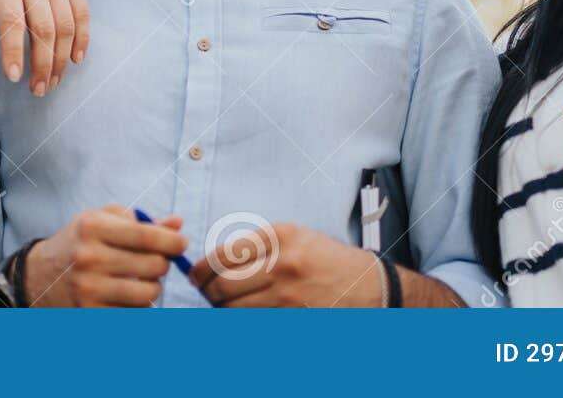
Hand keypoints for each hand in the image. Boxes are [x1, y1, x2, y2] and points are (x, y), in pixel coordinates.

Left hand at [0, 0, 89, 94]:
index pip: (12, 21)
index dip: (14, 51)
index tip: (14, 77)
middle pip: (43, 30)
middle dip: (42, 65)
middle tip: (38, 91)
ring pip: (65, 25)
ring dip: (62, 59)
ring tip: (53, 82)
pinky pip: (82, 12)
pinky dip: (82, 38)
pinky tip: (76, 59)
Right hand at [23, 206, 186, 306]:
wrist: (41, 275)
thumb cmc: (81, 242)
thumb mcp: (103, 220)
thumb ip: (141, 221)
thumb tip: (177, 224)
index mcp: (93, 227)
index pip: (145, 235)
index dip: (172, 241)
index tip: (181, 244)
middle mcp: (89, 257)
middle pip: (153, 266)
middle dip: (162, 264)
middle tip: (156, 262)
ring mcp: (88, 289)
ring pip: (148, 293)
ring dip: (153, 287)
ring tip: (142, 279)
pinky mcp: (90, 314)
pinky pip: (135, 314)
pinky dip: (139, 306)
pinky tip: (129, 296)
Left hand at [189, 222, 384, 306]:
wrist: (367, 286)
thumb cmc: (325, 259)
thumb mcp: (293, 237)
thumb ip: (256, 246)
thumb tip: (215, 263)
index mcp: (279, 237)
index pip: (223, 254)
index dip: (201, 268)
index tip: (195, 274)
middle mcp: (282, 265)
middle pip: (223, 285)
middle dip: (206, 292)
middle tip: (204, 292)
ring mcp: (289, 296)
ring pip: (235, 310)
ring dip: (222, 311)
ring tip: (221, 306)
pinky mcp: (294, 320)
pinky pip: (254, 325)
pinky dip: (242, 323)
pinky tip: (242, 318)